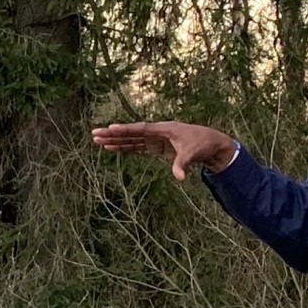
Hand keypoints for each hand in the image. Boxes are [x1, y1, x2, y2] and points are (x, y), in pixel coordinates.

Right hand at [92, 120, 237, 180]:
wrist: (212, 145)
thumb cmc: (203, 145)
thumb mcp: (193, 154)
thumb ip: (182, 165)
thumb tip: (179, 178)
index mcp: (165, 129)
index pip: (141, 129)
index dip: (126, 130)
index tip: (110, 128)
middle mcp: (158, 132)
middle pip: (131, 133)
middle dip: (113, 135)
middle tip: (95, 134)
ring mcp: (156, 140)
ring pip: (132, 140)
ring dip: (117, 141)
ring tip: (99, 143)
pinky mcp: (157, 147)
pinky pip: (138, 147)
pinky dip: (126, 148)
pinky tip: (114, 149)